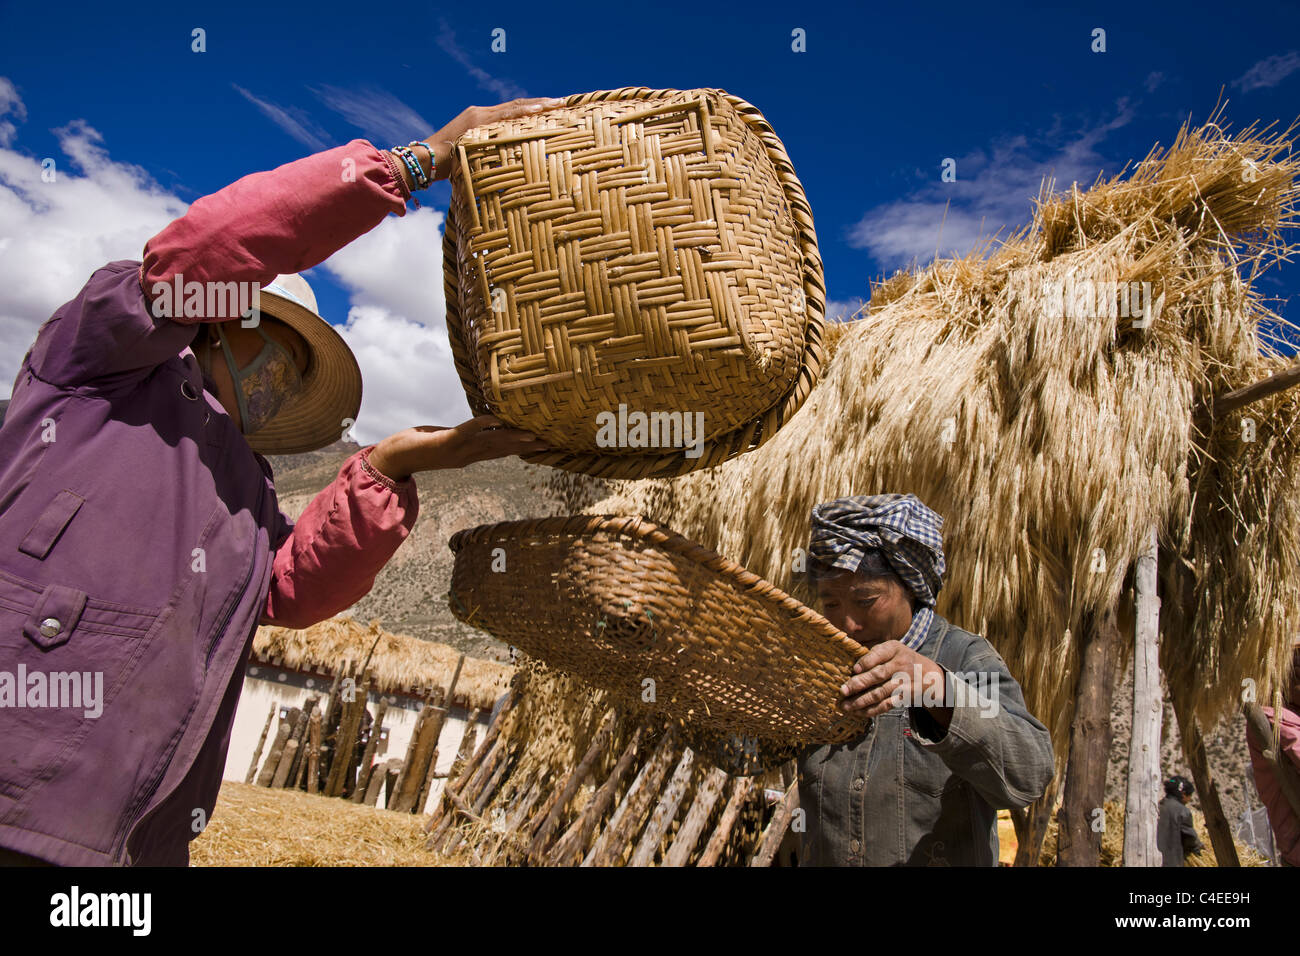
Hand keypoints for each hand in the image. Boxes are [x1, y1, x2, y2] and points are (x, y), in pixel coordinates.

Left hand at [367, 415, 549, 478]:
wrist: (390, 460)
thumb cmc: (415, 446)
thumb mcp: (444, 440)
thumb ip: (462, 436)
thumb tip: (478, 427)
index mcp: (468, 456)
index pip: (500, 452)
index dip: (521, 448)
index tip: (542, 445)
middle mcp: (466, 456)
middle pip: (502, 450)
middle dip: (525, 446)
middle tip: (549, 443)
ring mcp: (456, 449)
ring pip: (490, 442)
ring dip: (511, 438)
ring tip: (532, 434)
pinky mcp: (445, 440)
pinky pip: (467, 430)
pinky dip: (482, 424)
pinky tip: (497, 418)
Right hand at [424, 97, 567, 180]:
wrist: (424, 161)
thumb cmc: (446, 168)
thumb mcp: (471, 160)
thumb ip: (487, 159)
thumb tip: (506, 173)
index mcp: (481, 121)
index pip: (512, 112)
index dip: (532, 110)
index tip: (552, 110)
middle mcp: (481, 114)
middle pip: (517, 106)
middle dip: (541, 103)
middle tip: (563, 102)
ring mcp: (479, 116)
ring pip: (514, 107)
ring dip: (538, 104)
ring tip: (558, 103)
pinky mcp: (476, 122)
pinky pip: (506, 114)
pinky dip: (524, 112)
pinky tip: (541, 110)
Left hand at [838, 640, 952, 726]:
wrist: (932, 675)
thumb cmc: (904, 659)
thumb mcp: (894, 649)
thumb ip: (876, 654)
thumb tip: (850, 667)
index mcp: (895, 649)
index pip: (879, 654)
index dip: (866, 662)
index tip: (854, 669)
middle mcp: (901, 664)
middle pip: (878, 675)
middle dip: (858, 684)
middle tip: (843, 691)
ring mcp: (904, 682)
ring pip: (880, 693)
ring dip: (861, 701)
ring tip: (846, 705)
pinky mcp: (905, 696)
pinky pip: (886, 704)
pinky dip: (872, 710)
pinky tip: (859, 712)